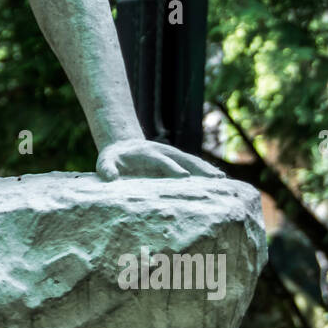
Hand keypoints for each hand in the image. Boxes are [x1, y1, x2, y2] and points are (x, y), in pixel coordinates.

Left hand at [96, 138, 225, 180]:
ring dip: (206, 170)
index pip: (162, 160)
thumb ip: (107, 169)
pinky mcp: (176, 161)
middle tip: (215, 178)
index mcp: (148, 152)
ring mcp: (172, 155)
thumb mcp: (105, 161)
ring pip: (192, 162)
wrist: (122, 145)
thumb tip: (111, 178)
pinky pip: (193, 166)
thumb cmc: (113, 157)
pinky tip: (219, 182)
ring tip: (222, 180)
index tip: (185, 177)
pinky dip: (205, 172)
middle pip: (184, 159)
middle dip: (199, 168)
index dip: (172, 168)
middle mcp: (163, 152)